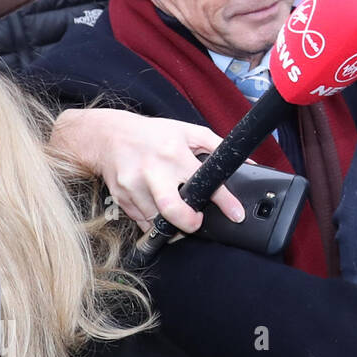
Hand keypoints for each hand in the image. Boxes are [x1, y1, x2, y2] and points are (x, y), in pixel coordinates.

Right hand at [51, 108, 245, 232]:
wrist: (108, 135)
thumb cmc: (155, 134)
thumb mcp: (188, 131)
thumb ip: (218, 146)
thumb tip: (248, 164)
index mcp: (174, 153)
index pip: (203, 181)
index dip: (224, 201)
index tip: (236, 214)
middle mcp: (153, 170)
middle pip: (170, 207)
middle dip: (187, 223)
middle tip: (197, 224)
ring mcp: (133, 186)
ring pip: (155, 219)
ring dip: (171, 225)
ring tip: (181, 217)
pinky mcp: (121, 198)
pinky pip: (141, 221)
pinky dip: (154, 222)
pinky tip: (160, 212)